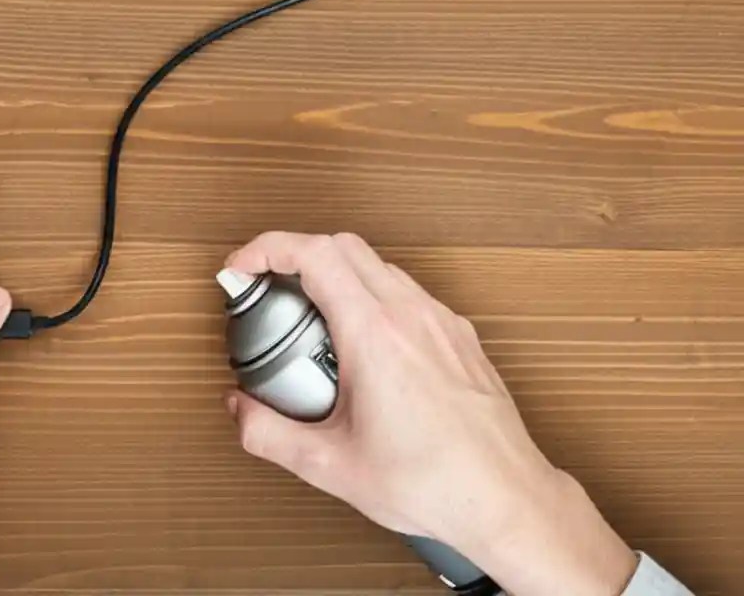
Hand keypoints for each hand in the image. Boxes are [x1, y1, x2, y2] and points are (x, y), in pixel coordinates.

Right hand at [223, 232, 636, 595]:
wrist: (505, 500)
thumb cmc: (435, 483)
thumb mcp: (330, 465)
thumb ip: (269, 434)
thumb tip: (239, 409)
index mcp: (375, 335)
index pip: (314, 255)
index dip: (266, 249)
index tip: (242, 268)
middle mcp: (411, 316)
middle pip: (343, 245)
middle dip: (294, 254)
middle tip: (266, 287)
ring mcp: (441, 322)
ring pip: (378, 265)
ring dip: (335, 275)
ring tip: (310, 319)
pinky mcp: (459, 337)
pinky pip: (406, 293)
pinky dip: (371, 297)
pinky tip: (360, 344)